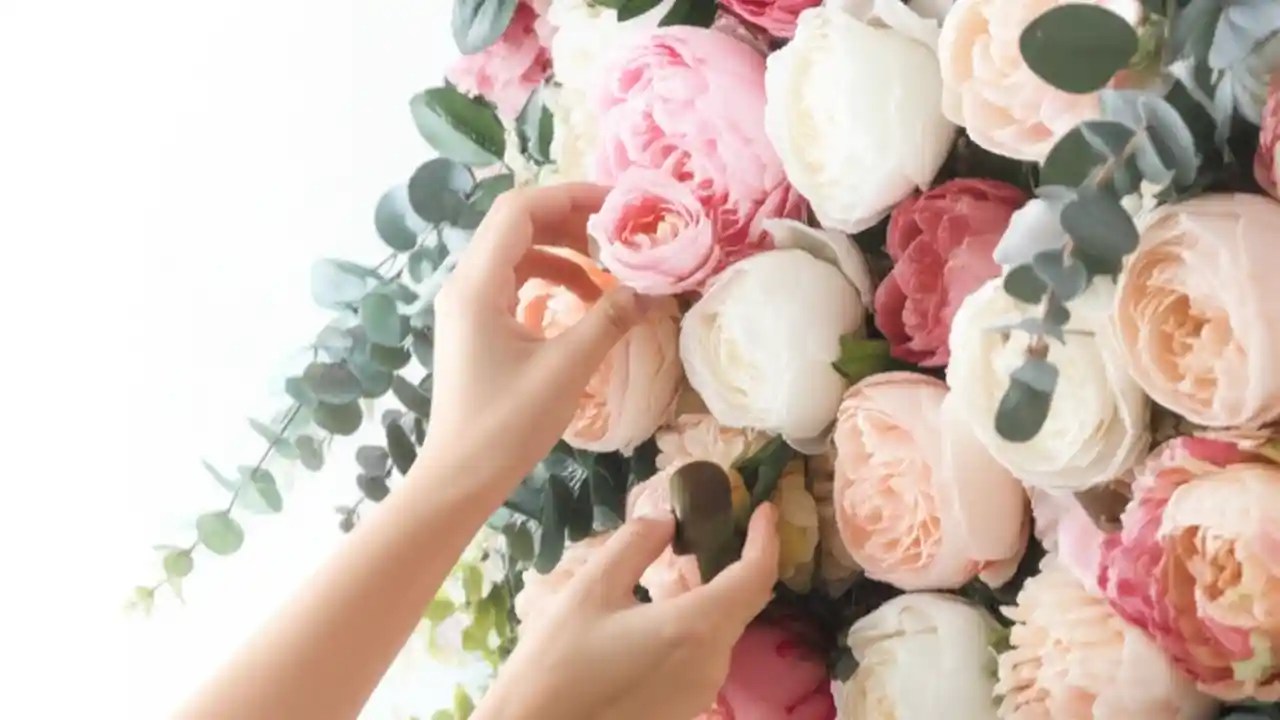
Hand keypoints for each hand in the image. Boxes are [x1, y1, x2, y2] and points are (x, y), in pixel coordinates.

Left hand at [422, 184, 643, 485]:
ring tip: (609, 274)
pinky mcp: (475, 328)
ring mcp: (467, 306)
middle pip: (517, 225)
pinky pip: (513, 283)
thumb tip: (650, 290)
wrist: (459, 477)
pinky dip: (551, 281)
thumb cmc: (507, 424)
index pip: (520, 210)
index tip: (617, 207)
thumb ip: (609, 320)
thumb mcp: (566, 369)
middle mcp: (465, 284)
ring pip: (517, 254)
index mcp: (477, 284)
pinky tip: (583, 303)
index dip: (570, 197)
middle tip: (620, 237)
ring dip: (564, 254)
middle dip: (572, 222)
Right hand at [477, 504, 781, 719]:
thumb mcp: (592, 588)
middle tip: (703, 532)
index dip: (765, 539)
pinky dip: (693, 624)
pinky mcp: (685, 708)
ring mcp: (701, 691)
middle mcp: (712, 662)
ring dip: (706, 595)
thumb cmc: (560, 660)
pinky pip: (703, 654)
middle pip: (740, 602)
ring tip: (670, 570)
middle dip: (730, 563)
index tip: (763, 510)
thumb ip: (636, 544)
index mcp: (696, 627)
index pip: (754, 575)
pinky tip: (655, 613)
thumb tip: (667, 520)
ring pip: (720, 628)